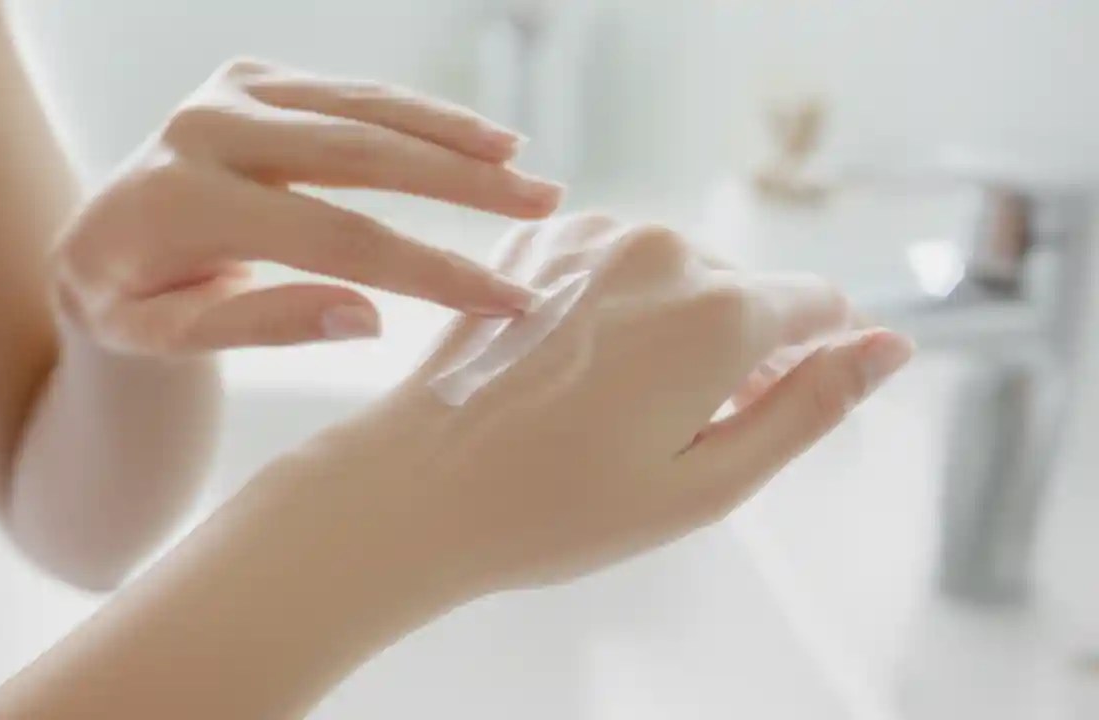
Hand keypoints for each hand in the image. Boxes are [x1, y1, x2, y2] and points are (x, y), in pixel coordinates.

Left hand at [51, 58, 562, 354]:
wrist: (90, 236)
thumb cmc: (132, 303)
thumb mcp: (168, 337)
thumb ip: (262, 323)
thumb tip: (371, 315)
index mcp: (182, 200)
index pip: (335, 239)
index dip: (429, 270)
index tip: (504, 300)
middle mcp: (207, 127)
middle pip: (363, 155)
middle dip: (463, 185)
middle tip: (545, 204)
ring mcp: (231, 90)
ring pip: (365, 106)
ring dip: (453, 134)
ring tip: (525, 165)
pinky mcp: (253, 76)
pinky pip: (351, 93)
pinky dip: (418, 114)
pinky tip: (476, 136)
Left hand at [289, 214, 913, 596]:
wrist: (418, 486)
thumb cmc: (561, 507)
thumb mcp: (708, 484)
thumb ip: (810, 406)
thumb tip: (890, 346)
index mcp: (719, 312)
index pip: (819, 304)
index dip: (807, 359)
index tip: (754, 407)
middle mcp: (662, 249)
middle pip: (745, 289)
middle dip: (731, 350)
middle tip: (660, 429)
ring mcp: (591, 235)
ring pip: (678, 271)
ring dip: (668, 323)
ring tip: (604, 402)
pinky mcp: (537, 239)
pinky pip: (613, 261)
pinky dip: (610, 303)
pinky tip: (566, 363)